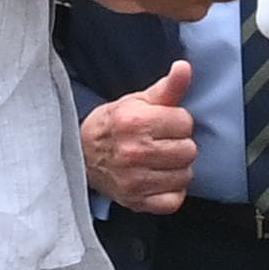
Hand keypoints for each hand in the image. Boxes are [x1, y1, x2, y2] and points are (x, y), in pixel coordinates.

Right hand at [80, 60, 196, 212]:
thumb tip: (184, 67)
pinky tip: (158, 180)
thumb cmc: (113, 125)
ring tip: (160, 161)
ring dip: (177, 169)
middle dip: (179, 145)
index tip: (162, 124)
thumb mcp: (137, 101)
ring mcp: (134, 181)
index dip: (177, 122)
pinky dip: (171, 192)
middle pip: (189, 151)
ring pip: (185, 176)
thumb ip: (167, 87)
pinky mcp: (136, 202)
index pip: (185, 123)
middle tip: (161, 143)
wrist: (80, 155)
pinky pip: (174, 200)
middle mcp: (133, 152)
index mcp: (134, 122)